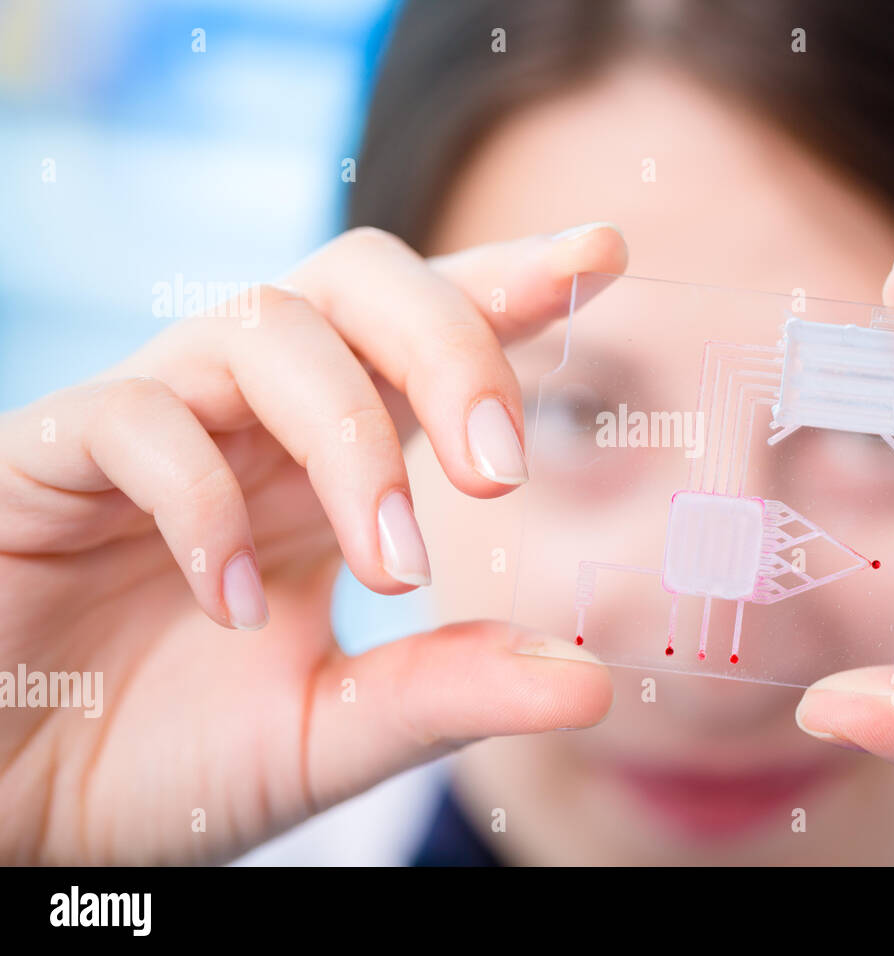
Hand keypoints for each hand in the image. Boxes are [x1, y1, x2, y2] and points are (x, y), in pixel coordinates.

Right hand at [0, 224, 624, 862]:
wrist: (19, 813)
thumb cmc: (165, 760)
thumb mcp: (331, 730)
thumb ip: (446, 694)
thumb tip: (593, 679)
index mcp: (328, 462)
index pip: (428, 337)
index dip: (510, 286)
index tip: (602, 259)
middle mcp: (250, 420)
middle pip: (360, 278)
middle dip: (452, 344)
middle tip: (501, 473)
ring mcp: (151, 426)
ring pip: (262, 324)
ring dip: (348, 439)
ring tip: (391, 565)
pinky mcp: (44, 459)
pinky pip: (132, 419)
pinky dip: (202, 502)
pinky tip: (229, 603)